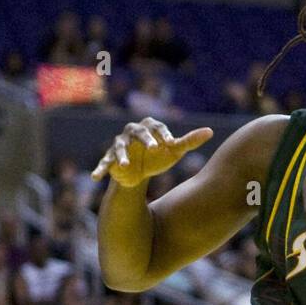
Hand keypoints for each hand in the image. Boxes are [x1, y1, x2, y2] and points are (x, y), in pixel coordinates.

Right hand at [91, 118, 212, 186]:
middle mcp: (132, 133)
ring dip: (122, 155)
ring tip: (126, 165)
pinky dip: (100, 169)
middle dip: (145, 139)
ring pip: (119, 147)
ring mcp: (119, 145)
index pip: (157, 127)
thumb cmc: (158, 157)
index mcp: (148, 127)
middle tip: (154, 148)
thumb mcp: (174, 151)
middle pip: (137, 132)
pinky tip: (95, 177)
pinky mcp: (110, 159)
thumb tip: (210, 131)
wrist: (139, 174)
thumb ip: (189, 141)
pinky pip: (104, 163)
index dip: (164, 134)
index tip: (172, 143)